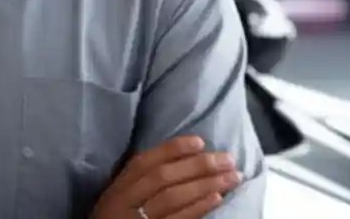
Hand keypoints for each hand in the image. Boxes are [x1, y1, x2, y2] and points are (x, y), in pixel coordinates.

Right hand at [90, 136, 242, 218]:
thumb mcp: (119, 202)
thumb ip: (139, 184)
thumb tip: (181, 159)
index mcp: (117, 190)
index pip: (144, 163)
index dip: (172, 149)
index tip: (200, 142)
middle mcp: (124, 203)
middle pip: (163, 178)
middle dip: (198, 165)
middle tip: (228, 159)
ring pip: (172, 197)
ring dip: (206, 184)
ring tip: (232, 177)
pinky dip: (198, 208)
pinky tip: (217, 199)